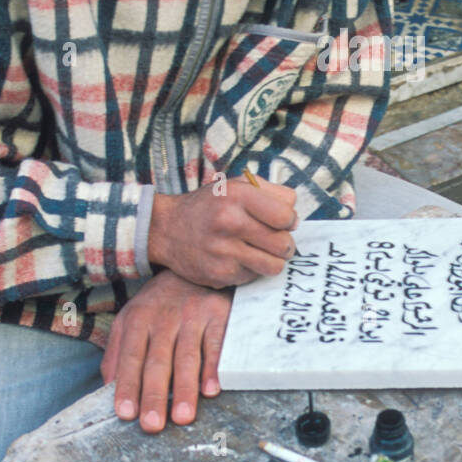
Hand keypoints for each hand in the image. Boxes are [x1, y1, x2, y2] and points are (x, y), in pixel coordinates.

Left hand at [101, 268, 231, 431]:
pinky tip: (211, 389)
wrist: (193, 268)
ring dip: (184, 388)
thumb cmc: (158, 304)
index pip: (130, 358)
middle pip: (157, 361)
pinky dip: (213, 367)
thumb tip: (106, 389)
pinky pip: (216, 344)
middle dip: (154, 394)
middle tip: (152, 425)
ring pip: (187, 356)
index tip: (125, 414)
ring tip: (182, 417)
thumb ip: (116, 353)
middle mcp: (164, 317)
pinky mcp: (218, 314)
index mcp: (137, 319)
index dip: (127, 386)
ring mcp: (192, 315)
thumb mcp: (130, 319)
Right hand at [147, 175, 298, 288]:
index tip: (282, 221)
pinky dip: (251, 269)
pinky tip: (239, 258)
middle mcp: (229, 222)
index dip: (290, 220)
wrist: (166, 228)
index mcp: (237, 196)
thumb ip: (272, 192)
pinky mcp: (219, 274)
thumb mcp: (236, 184)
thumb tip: (295, 218)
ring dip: (272, 260)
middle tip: (275, 240)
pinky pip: (254, 277)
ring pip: (274, 266)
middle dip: (285, 244)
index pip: (286, 216)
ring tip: (261, 251)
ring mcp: (223, 251)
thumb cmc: (209, 205)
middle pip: (284, 244)